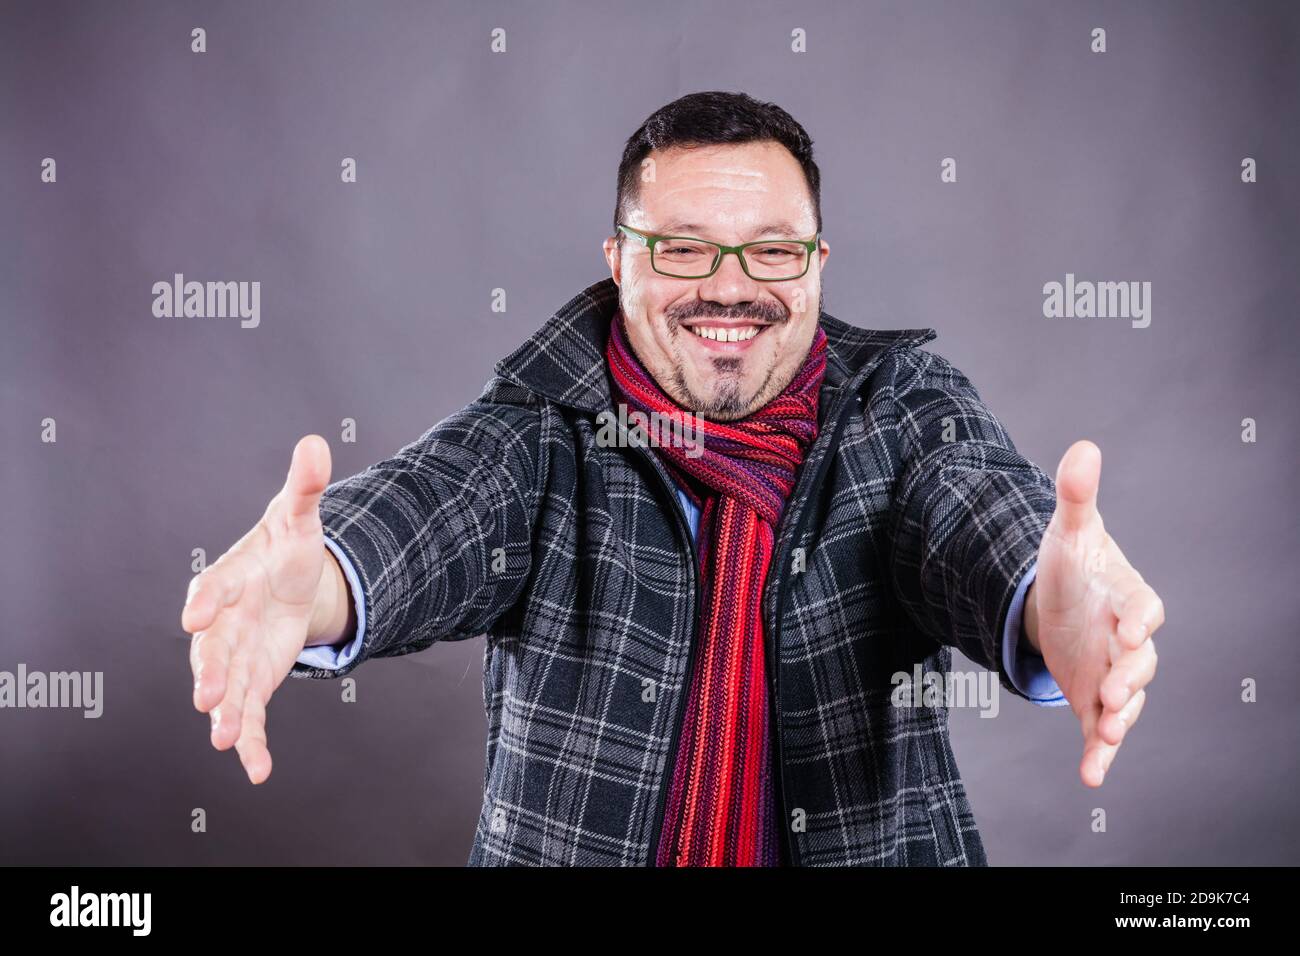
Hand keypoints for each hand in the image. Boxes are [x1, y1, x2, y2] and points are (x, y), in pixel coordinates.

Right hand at [182, 434, 333, 783]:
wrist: (295, 582)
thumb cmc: (287, 547)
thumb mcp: (301, 517)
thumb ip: (306, 487)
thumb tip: (315, 443)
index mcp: (231, 579)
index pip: (213, 588)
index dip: (205, 601)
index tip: (195, 616)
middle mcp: (225, 624)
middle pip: (211, 648)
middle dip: (209, 670)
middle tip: (206, 693)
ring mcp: (237, 656)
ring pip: (226, 688)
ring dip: (226, 712)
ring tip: (225, 739)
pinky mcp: (254, 681)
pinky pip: (250, 714)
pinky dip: (253, 742)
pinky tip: (258, 770)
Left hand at [1026, 440, 1165, 787]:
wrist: (1056, 605)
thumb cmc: (1073, 567)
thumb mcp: (1068, 532)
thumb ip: (1076, 495)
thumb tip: (1082, 446)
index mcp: (1130, 599)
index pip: (1144, 608)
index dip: (1140, 618)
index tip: (1133, 624)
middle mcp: (1129, 643)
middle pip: (1140, 663)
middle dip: (1130, 675)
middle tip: (1115, 689)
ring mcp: (1114, 676)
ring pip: (1127, 701)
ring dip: (1120, 718)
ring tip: (1108, 732)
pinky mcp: (1094, 702)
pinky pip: (1101, 732)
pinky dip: (1099, 754)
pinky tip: (1090, 777)